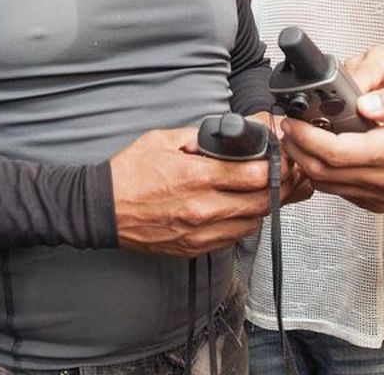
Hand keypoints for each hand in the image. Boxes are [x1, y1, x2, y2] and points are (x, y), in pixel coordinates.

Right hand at [110, 127, 295, 257]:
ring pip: (251, 223)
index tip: (278, 158)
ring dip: (262, 207)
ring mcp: (200, 231)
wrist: (103, 209)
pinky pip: (233, 238)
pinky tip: (240, 209)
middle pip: (260, 202)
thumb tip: (225, 135)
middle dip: (276, 187)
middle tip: (280, 174)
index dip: (273, 166)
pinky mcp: (194, 247)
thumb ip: (197, 136)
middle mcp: (202, 208)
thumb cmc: (129, 174)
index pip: (253, 176)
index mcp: (196, 177)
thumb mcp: (162, 139)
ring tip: (262, 191)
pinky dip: (243, 223)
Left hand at [280, 58, 383, 212]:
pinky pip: (339, 191)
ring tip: (297, 138)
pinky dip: (322, 174)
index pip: (335, 152)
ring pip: (327, 185)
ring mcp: (381, 195)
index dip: (307, 138)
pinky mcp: (378, 202)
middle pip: (323, 172)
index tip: (292, 122)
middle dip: (298, 149)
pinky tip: (318, 154)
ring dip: (306, 162)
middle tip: (287, 128)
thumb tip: (366, 104)